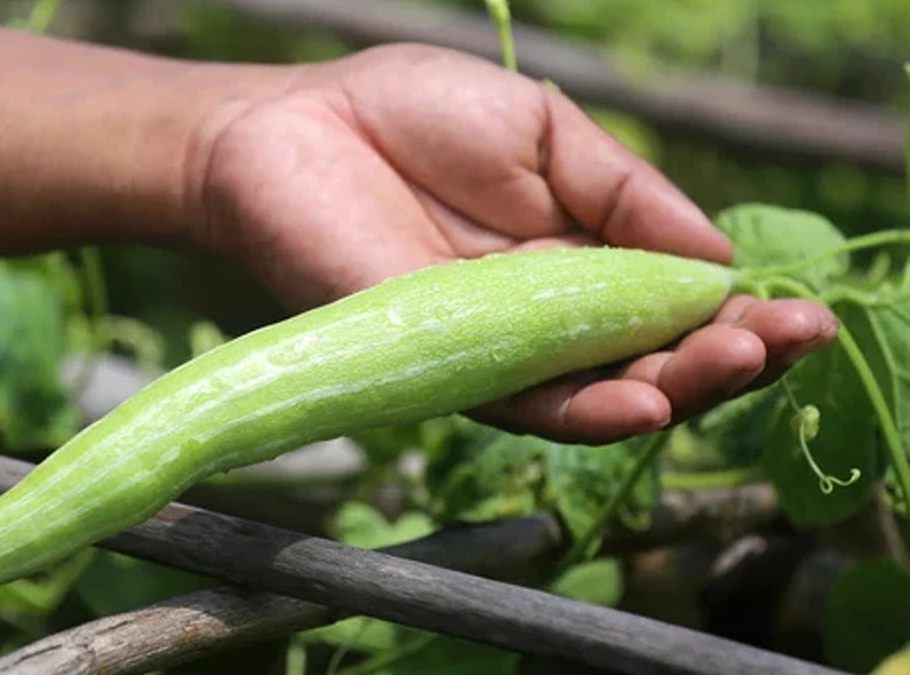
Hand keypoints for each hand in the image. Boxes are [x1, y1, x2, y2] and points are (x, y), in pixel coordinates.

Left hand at [192, 45, 835, 443]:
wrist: (292, 129)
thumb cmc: (409, 116)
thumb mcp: (543, 131)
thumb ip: (624, 190)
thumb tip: (718, 254)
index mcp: (579, 256)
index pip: (673, 305)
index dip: (738, 313)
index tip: (800, 310)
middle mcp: (546, 316)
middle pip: (650, 358)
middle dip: (725, 356)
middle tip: (790, 340)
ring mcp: (496, 349)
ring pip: (599, 392)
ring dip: (675, 387)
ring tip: (741, 361)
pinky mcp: (442, 368)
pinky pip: (521, 403)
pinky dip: (585, 408)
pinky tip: (644, 403)